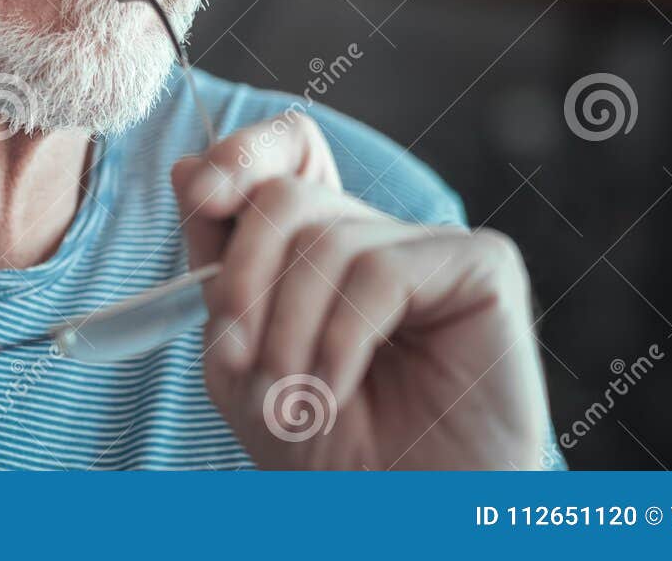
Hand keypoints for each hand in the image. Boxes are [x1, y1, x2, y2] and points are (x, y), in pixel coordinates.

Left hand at [171, 112, 551, 469]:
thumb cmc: (333, 454)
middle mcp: (381, 235)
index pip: (289, 152)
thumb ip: (218, 267)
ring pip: (325, 237)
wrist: (403, 518)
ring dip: (288, 329)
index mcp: (326, 247)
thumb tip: (189, 168)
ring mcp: (433, 248)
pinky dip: (340, 338)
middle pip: (286, 196)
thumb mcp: (243, 359)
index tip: (205, 196)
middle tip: (242, 358)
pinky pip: (381, 270)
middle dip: (243, 279)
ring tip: (295, 396)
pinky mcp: (482, 266)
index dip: (243, 156)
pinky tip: (336, 388)